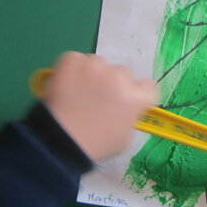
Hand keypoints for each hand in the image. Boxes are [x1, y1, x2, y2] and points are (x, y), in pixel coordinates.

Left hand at [35, 52, 156, 161]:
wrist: (58, 140)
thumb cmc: (94, 146)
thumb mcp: (124, 138)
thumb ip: (129, 118)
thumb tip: (124, 109)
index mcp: (134, 97)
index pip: (148, 86)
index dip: (137, 93)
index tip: (126, 101)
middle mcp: (118, 77)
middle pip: (123, 73)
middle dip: (113, 84)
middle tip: (98, 101)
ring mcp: (95, 66)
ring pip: (99, 64)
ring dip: (93, 75)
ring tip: (78, 95)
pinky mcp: (72, 60)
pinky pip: (77, 60)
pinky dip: (73, 70)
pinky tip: (67, 86)